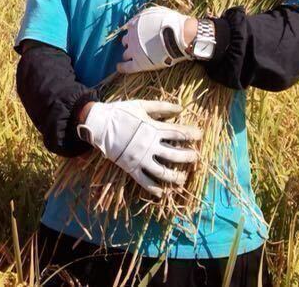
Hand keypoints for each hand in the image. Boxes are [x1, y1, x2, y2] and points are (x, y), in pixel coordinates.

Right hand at [77, 100, 200, 196]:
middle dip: (189, 157)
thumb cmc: (120, 112)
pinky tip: (162, 193)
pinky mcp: (131, 167)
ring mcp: (141, 158)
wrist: (98, 123)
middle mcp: (150, 145)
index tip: (200, 135)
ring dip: (176, 177)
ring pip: (163, 172)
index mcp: (153, 128)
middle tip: (196, 157)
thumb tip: (181, 108)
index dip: (192, 134)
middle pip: (175, 155)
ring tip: (183, 178)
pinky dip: (154, 189)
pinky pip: (144, 182)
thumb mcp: (141, 105)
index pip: (178, 133)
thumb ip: (162, 107)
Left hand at [118, 6, 196, 73]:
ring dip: (128, 54)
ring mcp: (134, 51)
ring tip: (128, 57)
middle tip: (135, 46)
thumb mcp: (155, 12)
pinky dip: (121, 67)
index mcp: (135, 25)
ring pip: (126, 54)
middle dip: (130, 43)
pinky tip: (119, 67)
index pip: (129, 29)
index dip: (133, 32)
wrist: (178, 36)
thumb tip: (137, 19)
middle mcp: (132, 37)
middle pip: (126, 41)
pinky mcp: (138, 63)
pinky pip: (126, 67)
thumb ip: (144, 16)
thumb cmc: (170, 22)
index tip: (136, 34)